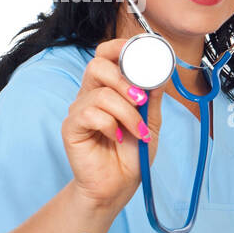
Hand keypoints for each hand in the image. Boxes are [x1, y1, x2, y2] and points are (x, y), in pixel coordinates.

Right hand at [62, 38, 162, 210]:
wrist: (119, 185)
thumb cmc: (132, 153)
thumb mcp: (151, 121)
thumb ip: (153, 97)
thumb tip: (161, 72)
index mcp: (109, 88)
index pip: (105, 55)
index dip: (119, 48)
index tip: (140, 52)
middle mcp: (91, 94)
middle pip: (97, 65)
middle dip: (125, 80)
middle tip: (141, 100)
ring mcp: (79, 110)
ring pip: (101, 94)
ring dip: (127, 113)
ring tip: (138, 131)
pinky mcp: (72, 128)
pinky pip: (90, 114)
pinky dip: (111, 125)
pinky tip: (117, 138)